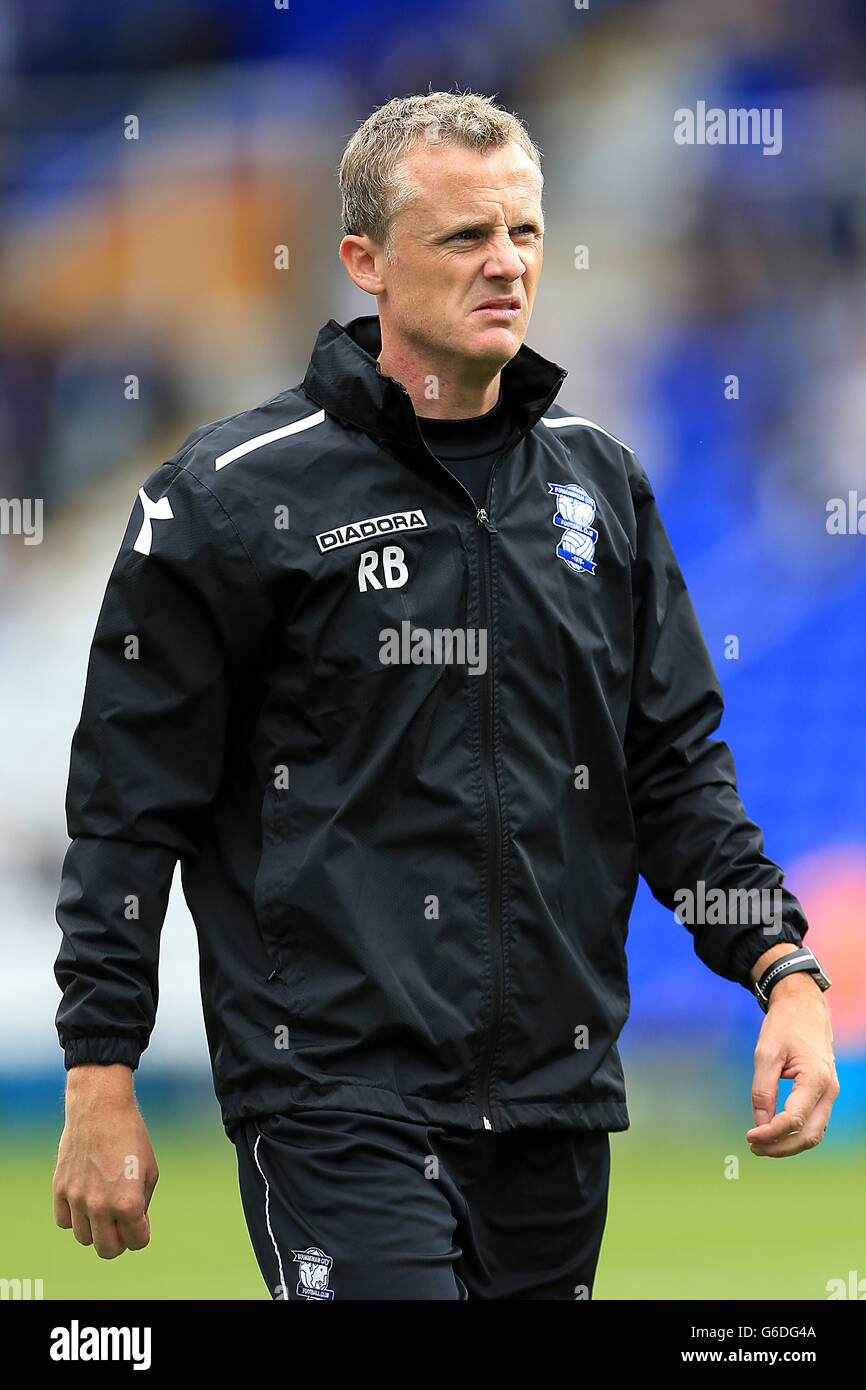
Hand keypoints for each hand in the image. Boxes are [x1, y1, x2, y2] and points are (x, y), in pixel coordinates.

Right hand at [53, 1064, 158, 1257]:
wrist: (101, 1109)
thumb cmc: (131, 1137)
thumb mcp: (150, 1171)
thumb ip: (142, 1204)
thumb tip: (131, 1226)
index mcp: (128, 1204)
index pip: (138, 1242)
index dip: (142, 1233)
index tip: (141, 1220)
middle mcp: (101, 1207)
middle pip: (108, 1250)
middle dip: (119, 1241)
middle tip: (122, 1224)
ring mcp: (77, 1200)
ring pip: (84, 1239)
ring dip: (96, 1229)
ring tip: (104, 1207)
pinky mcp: (60, 1190)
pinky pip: (65, 1221)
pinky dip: (75, 1217)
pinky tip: (85, 1200)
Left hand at [747, 972, 838, 1156]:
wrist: (804, 1007)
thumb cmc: (785, 1026)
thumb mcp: (766, 1054)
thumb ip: (762, 1091)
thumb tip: (760, 1124)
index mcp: (816, 1079)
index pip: (793, 1119)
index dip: (770, 1134)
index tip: (749, 1136)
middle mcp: (829, 1090)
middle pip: (808, 1135)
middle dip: (780, 1147)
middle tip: (753, 1147)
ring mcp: (830, 1093)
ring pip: (814, 1133)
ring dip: (789, 1144)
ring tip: (761, 1144)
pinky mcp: (824, 1093)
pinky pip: (814, 1122)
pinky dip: (796, 1133)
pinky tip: (775, 1133)